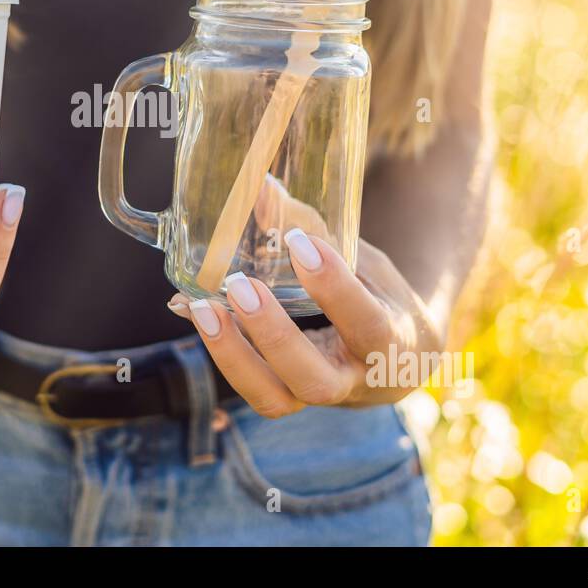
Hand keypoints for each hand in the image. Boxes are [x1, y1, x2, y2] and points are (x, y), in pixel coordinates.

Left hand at [170, 232, 443, 416]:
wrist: (398, 358)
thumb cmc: (381, 298)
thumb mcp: (365, 263)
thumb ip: (319, 234)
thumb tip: (261, 188)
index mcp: (391, 343)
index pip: (365, 323)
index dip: (332, 287)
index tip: (298, 244)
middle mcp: (355, 382)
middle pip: (314, 381)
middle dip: (271, 335)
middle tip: (239, 285)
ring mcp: (317, 398)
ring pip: (272, 398)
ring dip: (232, 353)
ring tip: (200, 305)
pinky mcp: (286, 398)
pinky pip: (250, 386)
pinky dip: (220, 348)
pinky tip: (189, 309)